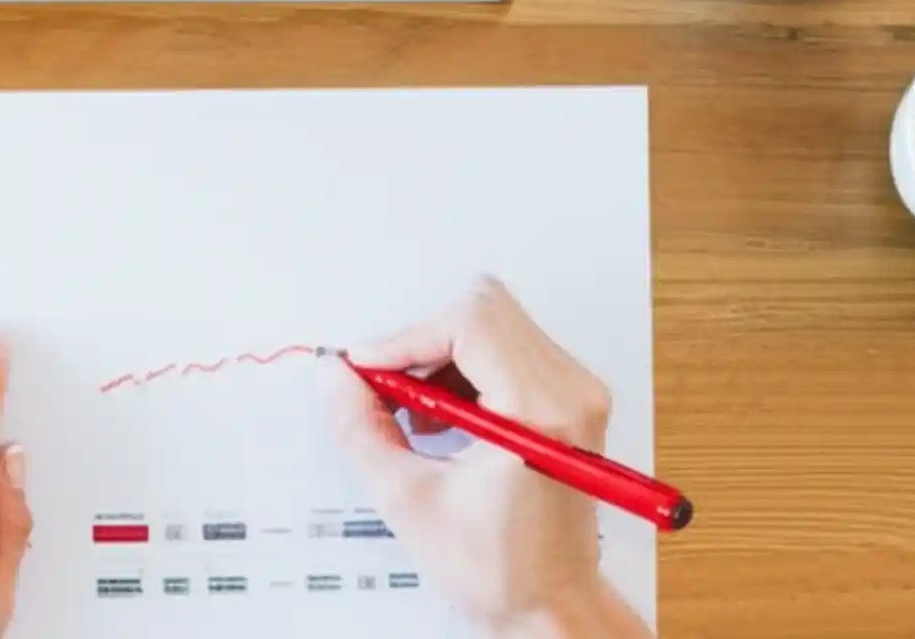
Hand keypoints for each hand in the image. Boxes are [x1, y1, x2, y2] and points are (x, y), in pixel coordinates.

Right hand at [324, 278, 650, 638]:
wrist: (552, 604)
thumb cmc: (501, 571)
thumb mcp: (409, 501)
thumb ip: (362, 430)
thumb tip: (336, 378)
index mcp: (538, 414)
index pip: (470, 323)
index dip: (406, 337)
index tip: (367, 368)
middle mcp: (571, 391)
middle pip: (484, 310)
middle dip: (421, 341)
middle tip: (387, 387)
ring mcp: (577, 391)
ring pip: (494, 324)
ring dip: (441, 357)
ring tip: (415, 414)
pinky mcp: (571, 398)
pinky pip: (509, 348)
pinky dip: (464, 370)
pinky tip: (443, 419)